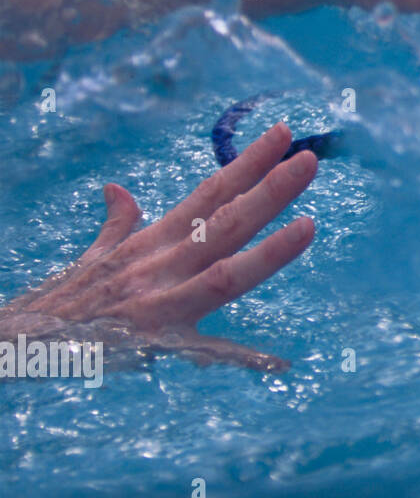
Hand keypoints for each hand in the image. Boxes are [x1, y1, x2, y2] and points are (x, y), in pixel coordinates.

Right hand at [0, 124, 315, 371]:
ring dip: (269, 252)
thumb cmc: (65, 300)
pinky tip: (278, 362)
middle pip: (227, 223)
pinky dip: (242, 359)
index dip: (249, 164)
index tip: (285, 135)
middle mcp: (162, 265)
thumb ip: (118, 224)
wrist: (19, 341)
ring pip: (224, 274)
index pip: (211, 193)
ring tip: (310, 225)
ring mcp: (160, 303)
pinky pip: (206, 355)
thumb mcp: (95, 256)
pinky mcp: (154, 346)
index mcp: (155, 242)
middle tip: (311, 160)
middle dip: (270, 191)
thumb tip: (118, 188)